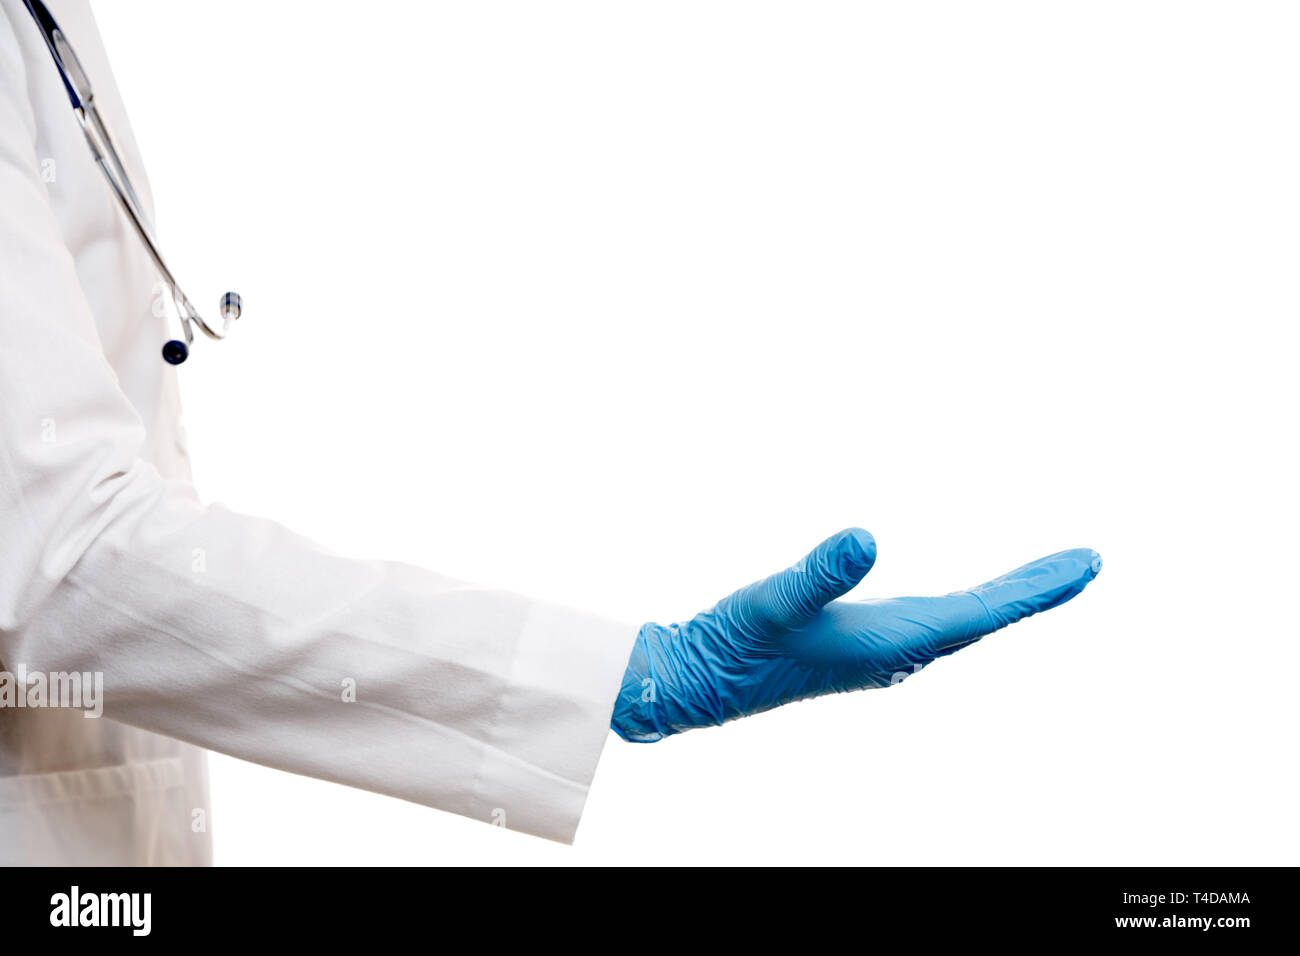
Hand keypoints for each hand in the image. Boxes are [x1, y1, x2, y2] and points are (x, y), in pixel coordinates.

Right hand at [612, 528, 1100, 740]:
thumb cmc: (737, 644)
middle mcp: (896, 652)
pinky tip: (964, 600)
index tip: (1087, 564)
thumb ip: (819, 573)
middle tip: (1087, 562)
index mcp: (891, 642)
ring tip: (1044, 574)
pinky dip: (969, 605)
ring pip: (964, 622)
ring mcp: (880, 651)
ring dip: (1007, 598)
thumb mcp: (775, 599)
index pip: (985, 611)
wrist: (702, 680)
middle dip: (1037, 590)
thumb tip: (867, 536)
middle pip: (986, 617)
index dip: (1038, 587)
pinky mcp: (861, 646)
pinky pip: (936, 623)